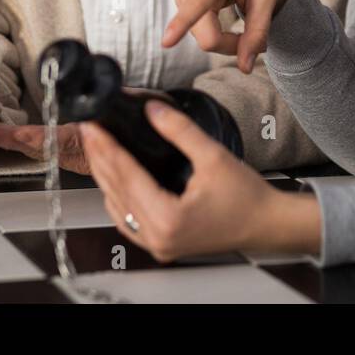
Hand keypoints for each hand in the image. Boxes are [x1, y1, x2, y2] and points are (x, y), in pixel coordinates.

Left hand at [0, 87, 160, 173]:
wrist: (167, 165)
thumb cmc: (157, 137)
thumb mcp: (149, 109)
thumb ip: (131, 101)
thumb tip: (117, 91)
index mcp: (93, 145)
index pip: (50, 140)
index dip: (21, 137)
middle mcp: (83, 156)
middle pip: (39, 149)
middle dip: (10, 141)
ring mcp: (82, 161)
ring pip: (45, 153)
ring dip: (20, 144)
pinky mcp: (84, 160)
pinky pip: (54, 154)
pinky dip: (35, 145)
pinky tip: (22, 140)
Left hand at [81, 100, 319, 261]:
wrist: (267, 224)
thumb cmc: (247, 198)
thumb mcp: (213, 156)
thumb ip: (179, 130)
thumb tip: (151, 109)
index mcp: (168, 219)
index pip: (126, 176)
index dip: (106, 147)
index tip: (93, 126)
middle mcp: (157, 237)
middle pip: (115, 191)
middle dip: (99, 157)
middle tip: (88, 129)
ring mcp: (157, 244)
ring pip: (117, 207)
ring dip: (105, 177)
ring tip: (97, 147)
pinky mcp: (161, 243)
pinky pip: (127, 220)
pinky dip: (117, 197)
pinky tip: (113, 178)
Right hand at [161, 0, 302, 73]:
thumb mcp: (268, 0)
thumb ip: (257, 33)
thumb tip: (245, 69)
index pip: (197, 6)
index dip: (180, 25)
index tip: (166, 42)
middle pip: (207, 38)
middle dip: (233, 45)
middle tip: (259, 38)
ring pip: (204, 40)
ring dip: (227, 41)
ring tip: (248, 24)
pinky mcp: (184, 5)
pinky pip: (201, 35)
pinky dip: (220, 36)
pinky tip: (231, 20)